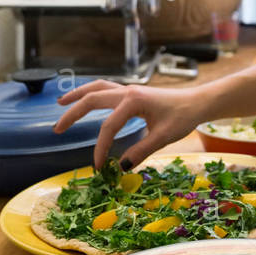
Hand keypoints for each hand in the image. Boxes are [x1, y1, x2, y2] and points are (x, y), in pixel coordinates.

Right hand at [52, 80, 210, 170]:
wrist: (198, 102)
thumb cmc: (184, 117)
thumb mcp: (163, 137)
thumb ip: (140, 151)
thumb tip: (119, 166)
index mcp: (134, 101)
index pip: (108, 126)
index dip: (99, 147)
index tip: (96, 166)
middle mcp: (128, 91)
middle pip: (92, 99)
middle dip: (73, 114)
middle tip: (56, 130)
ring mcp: (129, 90)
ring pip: (96, 88)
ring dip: (78, 95)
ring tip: (60, 103)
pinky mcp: (132, 93)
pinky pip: (105, 88)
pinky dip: (91, 92)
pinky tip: (84, 99)